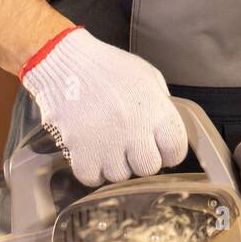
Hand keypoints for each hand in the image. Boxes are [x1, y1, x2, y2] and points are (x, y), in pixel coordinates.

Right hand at [19, 25, 188, 186]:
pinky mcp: (81, 151)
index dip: (169, 151)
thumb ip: (161, 105)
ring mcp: (107, 142)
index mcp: (156, 110)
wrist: (64, 63)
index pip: (176, 150)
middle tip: (130, 146)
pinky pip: (93, 178)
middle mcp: (135, 129)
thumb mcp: (147, 76)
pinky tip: (91, 152)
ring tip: (108, 144)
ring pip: (120, 175)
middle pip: (149, 168)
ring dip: (115, 164)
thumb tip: (166, 129)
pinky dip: (92, 170)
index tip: (161, 149)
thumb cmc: (106, 66)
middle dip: (141, 159)